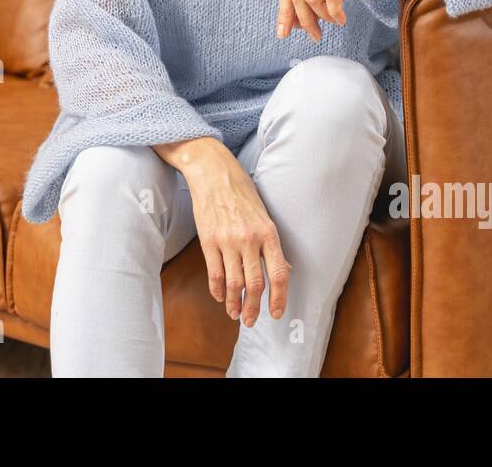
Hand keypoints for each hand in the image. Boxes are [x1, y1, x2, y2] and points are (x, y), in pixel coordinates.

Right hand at [155, 137, 291, 325]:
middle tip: (252, 321)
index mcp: (268, 232)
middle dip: (254, 307)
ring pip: (233, 282)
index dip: (279, 298)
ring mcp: (227, 241)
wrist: (213, 172)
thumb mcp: (264, 214)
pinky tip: (220, 297)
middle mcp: (249, 239)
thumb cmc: (241, 190)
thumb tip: (283, 269)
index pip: (279, 273)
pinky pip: (214, 273)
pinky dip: (217, 290)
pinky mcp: (208, 240)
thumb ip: (271, 243)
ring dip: (235, 303)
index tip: (277, 313)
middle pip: (255, 284)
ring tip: (235, 314)